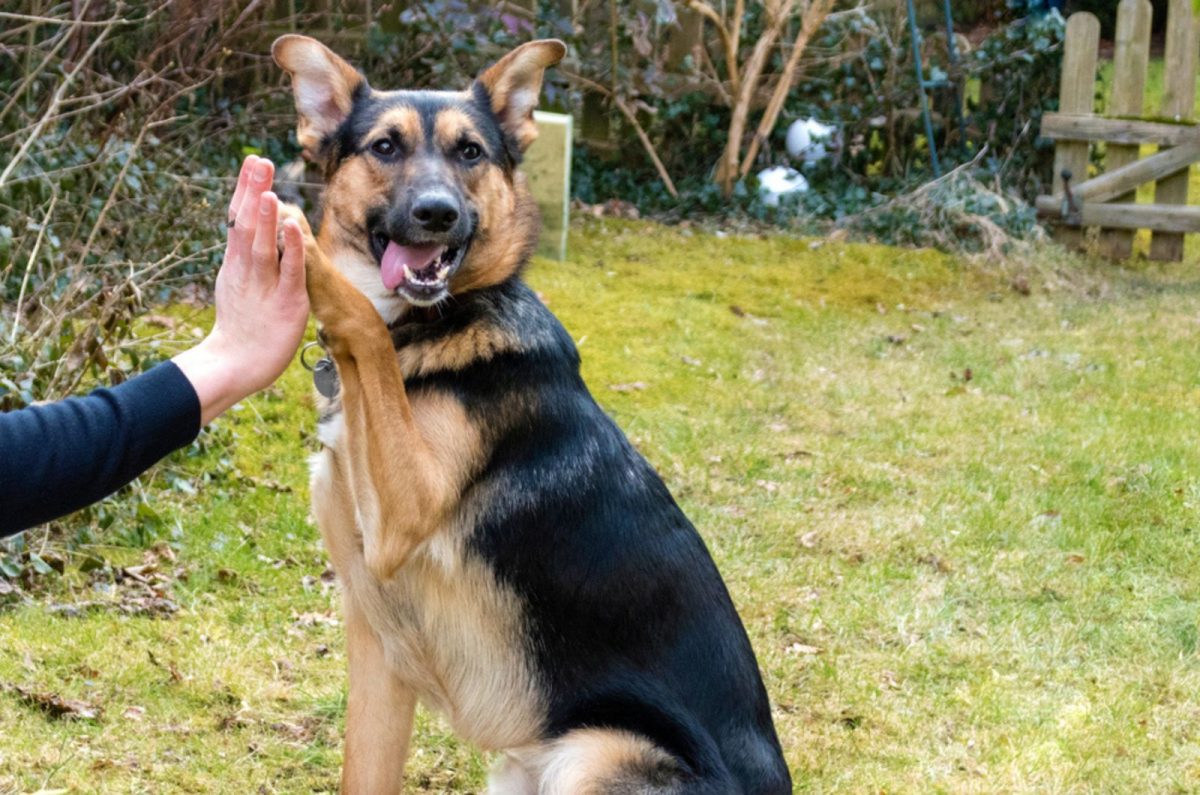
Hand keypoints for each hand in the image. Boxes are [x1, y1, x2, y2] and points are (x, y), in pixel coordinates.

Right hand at [172, 156, 309, 425]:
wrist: (235, 364)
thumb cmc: (240, 326)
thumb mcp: (236, 284)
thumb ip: (243, 257)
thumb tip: (246, 229)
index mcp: (235, 264)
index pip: (239, 220)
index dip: (245, 190)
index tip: (252, 161)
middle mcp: (246, 270)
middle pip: (247, 225)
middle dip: (253, 191)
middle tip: (259, 159)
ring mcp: (264, 286)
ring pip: (263, 246)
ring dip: (267, 217)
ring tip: (270, 190)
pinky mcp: (285, 303)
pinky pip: (289, 271)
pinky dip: (291, 248)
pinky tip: (295, 226)